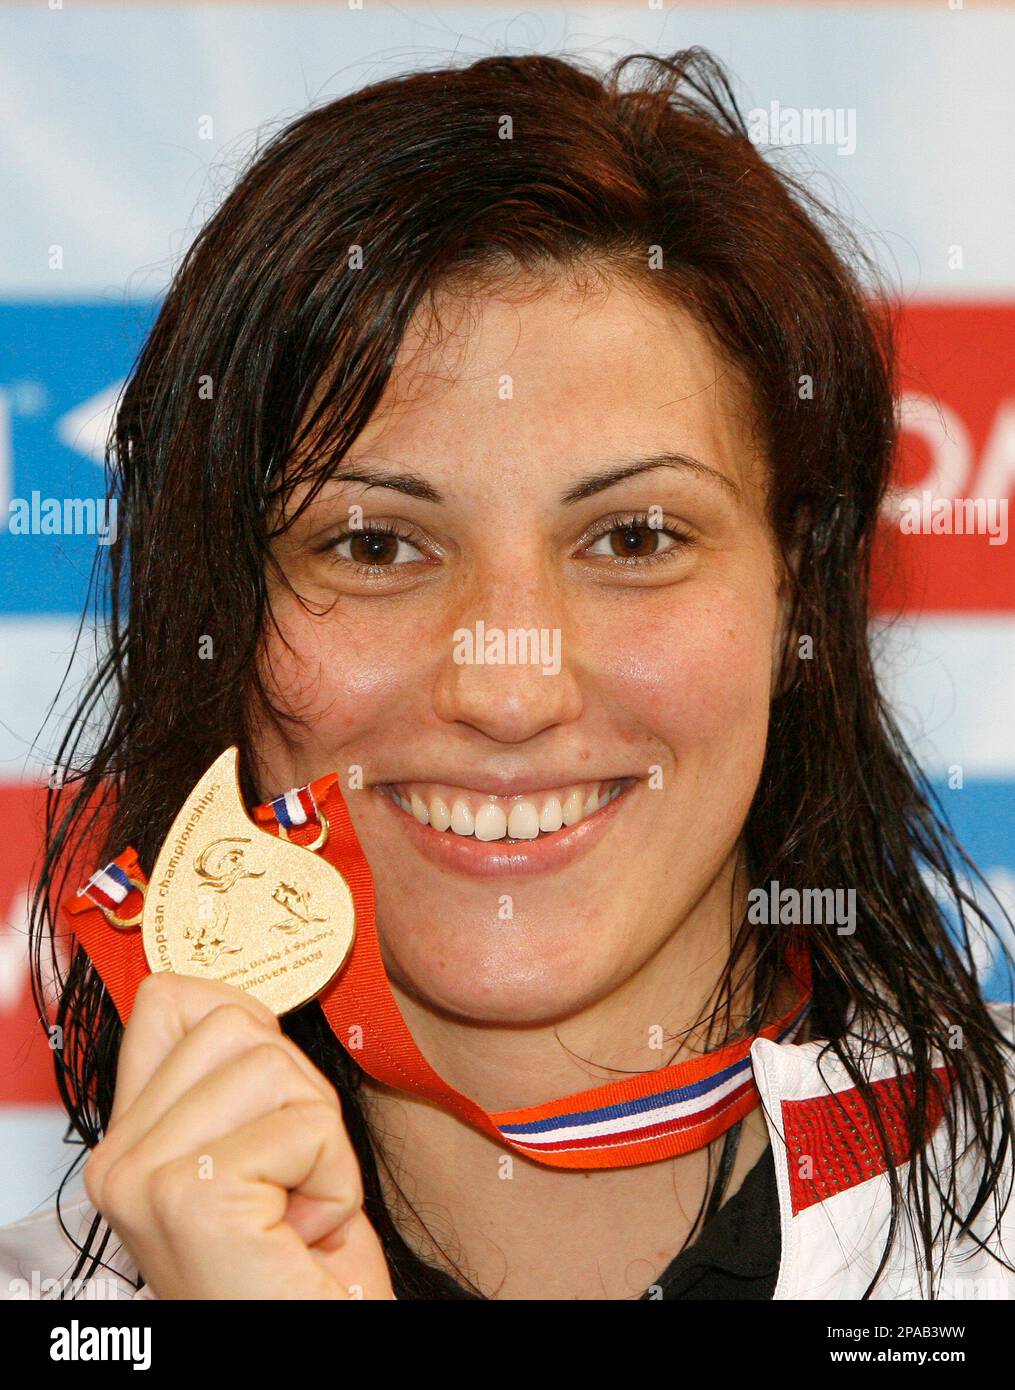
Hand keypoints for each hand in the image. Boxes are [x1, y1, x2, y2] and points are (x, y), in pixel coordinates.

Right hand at [84, 971, 393, 1299]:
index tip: (271, 1100)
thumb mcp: (257, 1152)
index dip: (245, 1026)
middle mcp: (119, 1159)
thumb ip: (234, 1079)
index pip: (170, 1000)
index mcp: (130, 1141)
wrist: (311, 1347)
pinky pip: (305, 1127)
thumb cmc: (299, 1271)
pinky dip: (332, 1178)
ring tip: (296, 1209)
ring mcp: (144, 1177)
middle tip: (291, 1180)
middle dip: (298, 1096)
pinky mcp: (190, 1197)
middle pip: (237, 1025)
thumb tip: (249, 1005)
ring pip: (274, 1066)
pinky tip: (303, 1233)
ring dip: (319, 1140)